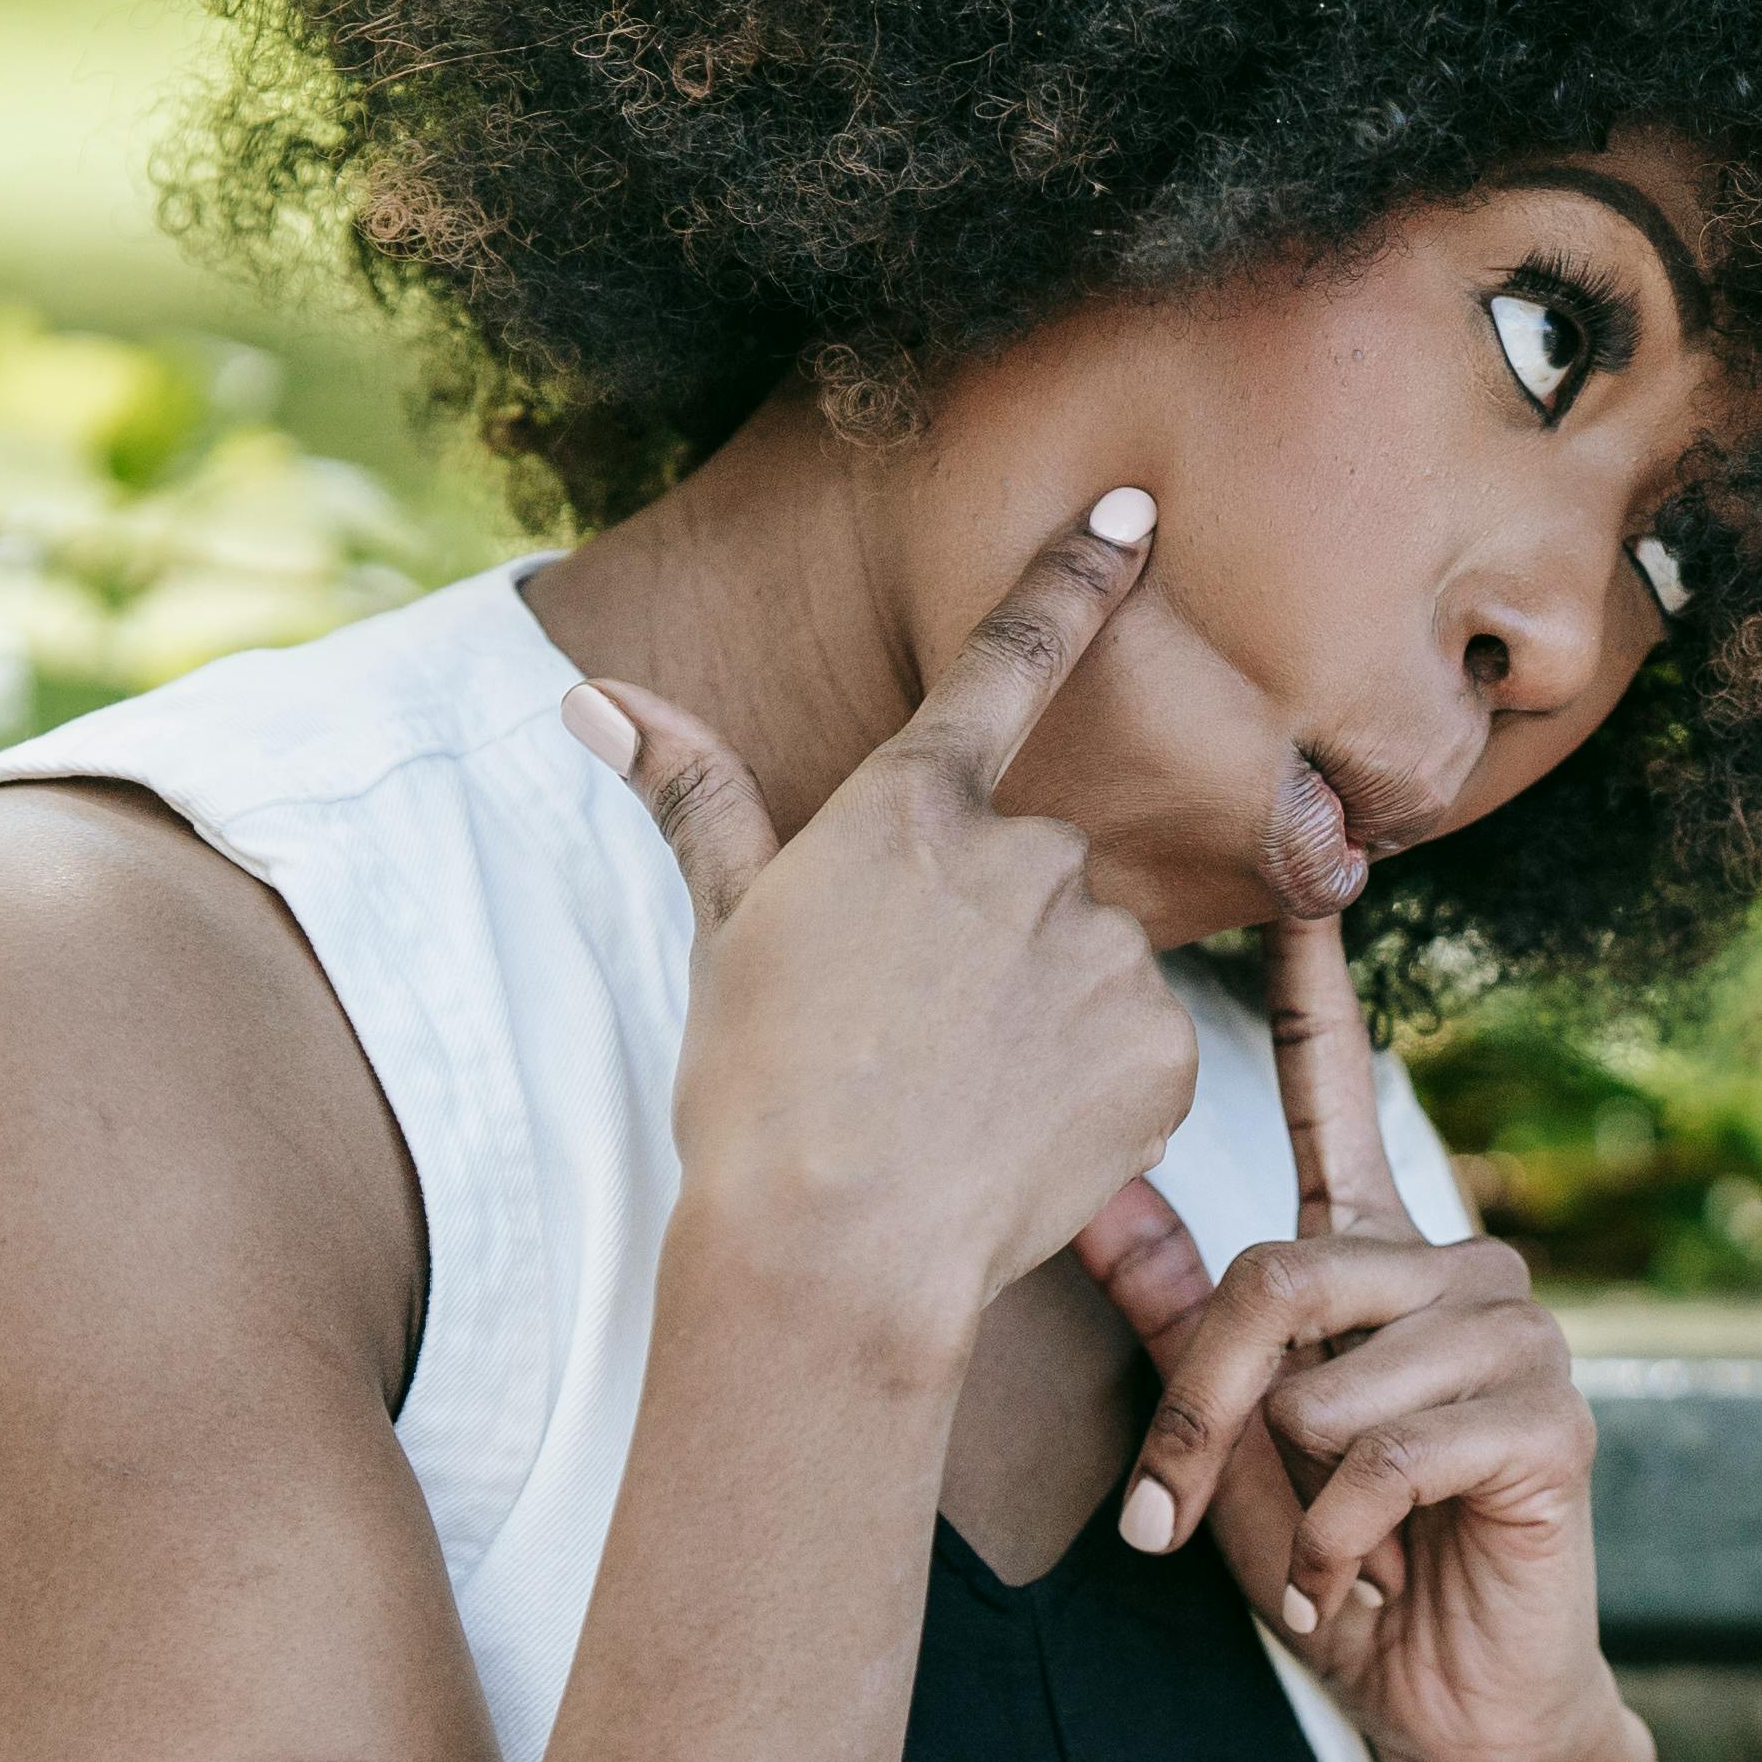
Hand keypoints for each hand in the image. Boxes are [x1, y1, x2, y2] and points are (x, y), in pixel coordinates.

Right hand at [573, 494, 1199, 1353]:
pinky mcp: (1169, 1048)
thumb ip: (693, 796)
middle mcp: (1029, 855)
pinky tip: (1024, 1137)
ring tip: (963, 1096)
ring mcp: (1107, 949)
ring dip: (1048, 1010)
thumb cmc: (758, 1086)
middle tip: (918, 1032)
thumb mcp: (723, 927)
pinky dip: (1098, 1086)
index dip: (1080, 577)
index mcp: (915, 807)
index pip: (1013, 660)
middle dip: (998, 931)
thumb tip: (592, 692)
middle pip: (1040, 864)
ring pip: (1093, 958)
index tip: (1140, 513)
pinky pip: (1143, 1047)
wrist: (837, 1248)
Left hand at [1077, 918, 1621, 1761]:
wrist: (1443, 1698)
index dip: (1316, 990)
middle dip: (1207, 1411)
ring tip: (1314, 1551)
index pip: (1339, 1094)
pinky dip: (1346, 1535)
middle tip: (1177, 1517)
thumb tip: (1090, 1195)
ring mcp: (1516, 1336)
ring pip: (1328, 1369)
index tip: (1307, 870)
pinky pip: (1390, 1447)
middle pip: (1280, 1271)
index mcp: (1375, 1255)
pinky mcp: (1550, 1420)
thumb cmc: (1338, 1563)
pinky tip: (1365, 1579)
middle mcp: (1456, 1268)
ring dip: (1286, 1488)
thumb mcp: (1230, 1442)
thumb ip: (1176, 1319)